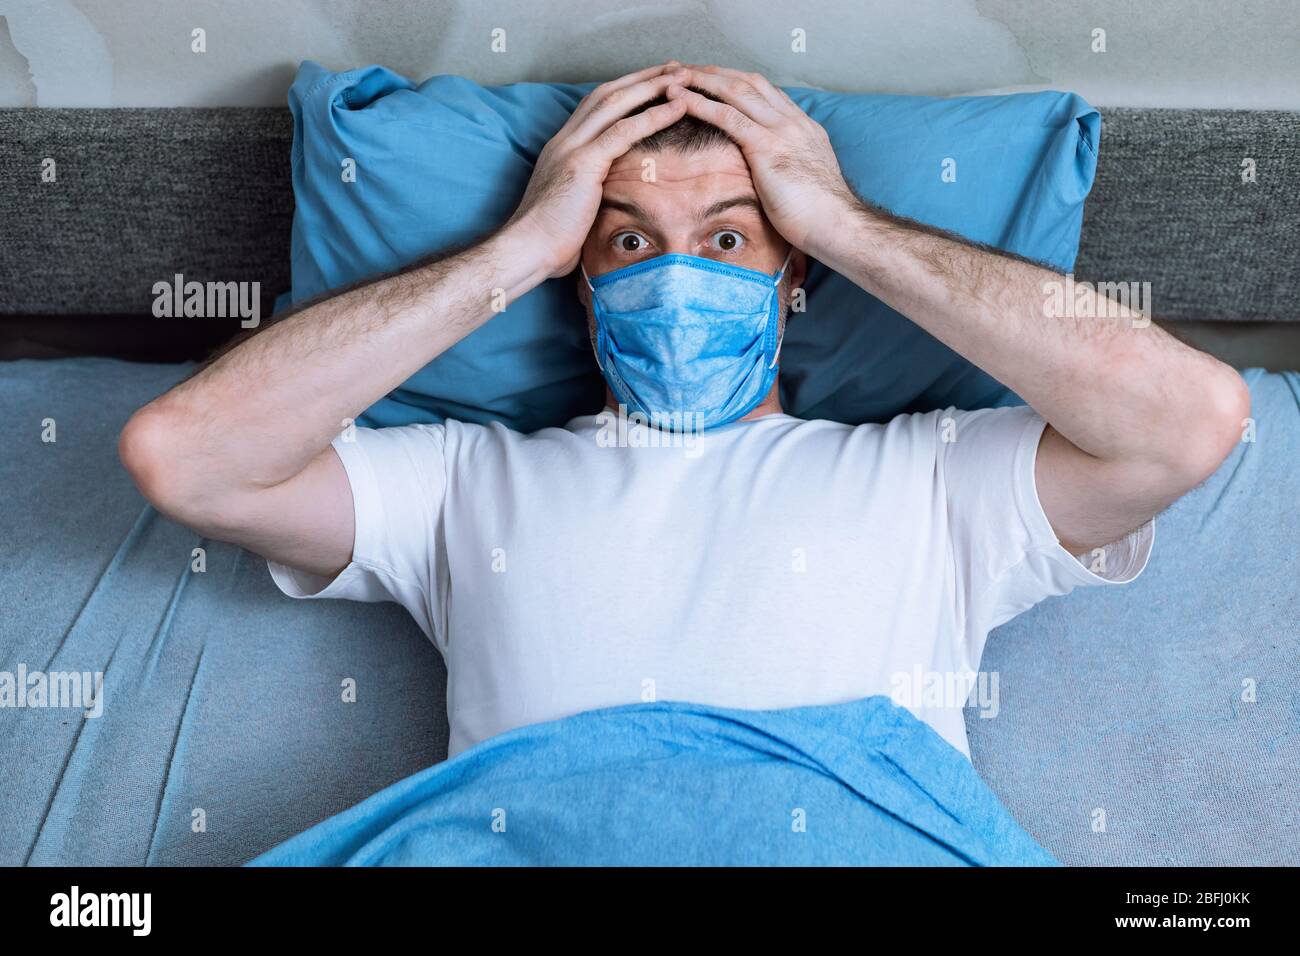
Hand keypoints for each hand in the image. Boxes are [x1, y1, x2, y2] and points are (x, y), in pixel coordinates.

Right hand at [505, 62, 692, 277]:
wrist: (527, 250)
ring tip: (683, 78)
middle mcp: (565, 140)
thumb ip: (591, 192)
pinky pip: (624, 131)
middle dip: (643, 78)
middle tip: (675, 68)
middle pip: (608, 94)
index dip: (627, 90)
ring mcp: (573, 148)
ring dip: (653, 87)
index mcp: (562, 148)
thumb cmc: (550, 240)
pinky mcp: (582, 163)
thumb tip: (612, 200)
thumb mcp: (574, 206)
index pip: (597, 105)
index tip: (655, 83)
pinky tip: (676, 107)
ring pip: (617, 103)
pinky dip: (653, 116)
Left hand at [667, 65, 858, 256]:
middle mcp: (793, 122)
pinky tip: (681, 100)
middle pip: (750, 83)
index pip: (766, 93)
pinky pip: (728, 117)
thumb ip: (786, 168)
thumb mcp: (802, 181)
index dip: (736, 83)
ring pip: (737, 92)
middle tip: (688, 69)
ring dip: (703, 81)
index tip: (714, 80)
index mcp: (803, 128)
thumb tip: (768, 178)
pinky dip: (701, 104)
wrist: (837, 226)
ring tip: (675, 77)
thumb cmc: (820, 216)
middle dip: (717, 73)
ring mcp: (782, 131)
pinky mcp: (767, 147)